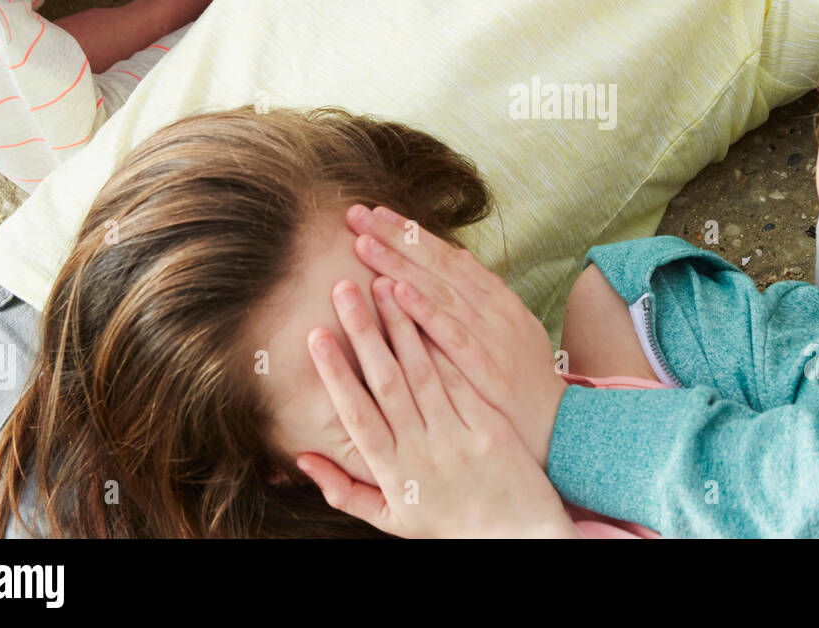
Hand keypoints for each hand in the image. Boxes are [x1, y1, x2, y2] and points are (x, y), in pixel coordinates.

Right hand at [296, 277, 577, 537]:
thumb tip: (302, 459)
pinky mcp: (490, 424)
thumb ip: (345, 490)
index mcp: (394, 472)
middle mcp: (423, 450)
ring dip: (403, 325)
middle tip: (344, 288)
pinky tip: (433, 311)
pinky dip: (446, 344)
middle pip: (387, 382)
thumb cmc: (449, 523)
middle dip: (363, 332)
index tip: (316, 335)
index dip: (335, 373)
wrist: (517, 535)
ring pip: (425, 370)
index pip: (357, 414)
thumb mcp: (392, 519)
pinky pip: (463, 378)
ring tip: (385, 282)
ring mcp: (458, 434)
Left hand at [346, 204, 567, 467]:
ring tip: (364, 244)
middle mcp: (496, 311)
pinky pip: (453, 336)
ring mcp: (494, 339)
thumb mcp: (512, 330)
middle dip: (396, 238)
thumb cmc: (524, 381)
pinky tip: (396, 291)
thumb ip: (483, 295)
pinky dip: (426, 311)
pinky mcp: (488, 370)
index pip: (449, 257)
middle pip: (439, 266)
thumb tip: (459, 254)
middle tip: (356, 215)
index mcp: (499, 300)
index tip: (376, 214)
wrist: (561, 431)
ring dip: (401, 266)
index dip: (412, 234)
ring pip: (441, 293)